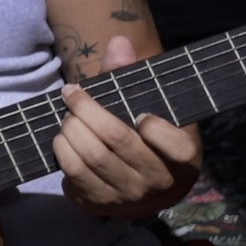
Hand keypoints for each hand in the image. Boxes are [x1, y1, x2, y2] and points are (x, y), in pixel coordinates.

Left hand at [56, 34, 200, 217]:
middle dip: (88, 110)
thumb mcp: (145, 105)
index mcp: (183, 158)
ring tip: (68, 113)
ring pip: (93, 156)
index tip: (140, 114)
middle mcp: (159, 182)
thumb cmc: (142, 135)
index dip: (157, 129)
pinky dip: (63, 148)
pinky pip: (75, 172)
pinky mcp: (100, 204)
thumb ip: (130, 74)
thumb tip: (119, 42)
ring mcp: (129, 197)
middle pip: (119, 140)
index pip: (178, 147)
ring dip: (72, 127)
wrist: (135, 184)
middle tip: (72, 93)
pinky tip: (64, 136)